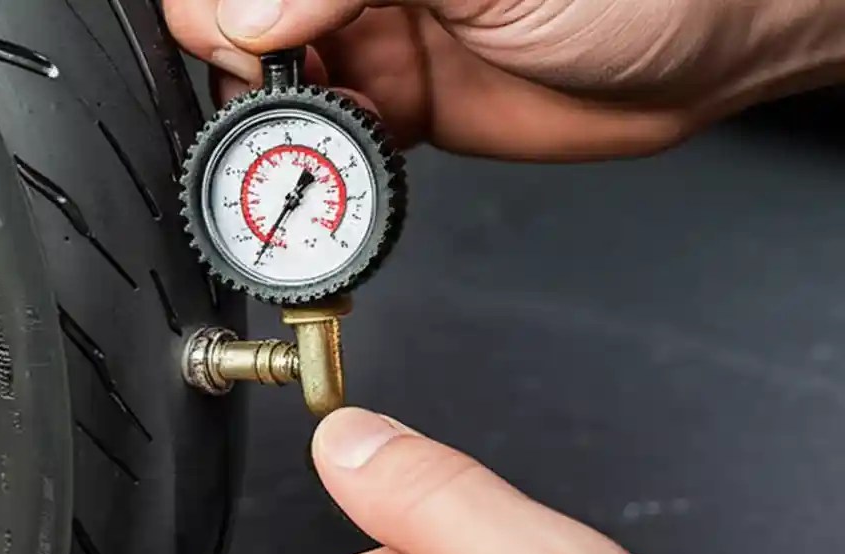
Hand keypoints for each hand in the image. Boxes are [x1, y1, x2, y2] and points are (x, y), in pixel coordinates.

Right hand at [165, 0, 844, 158]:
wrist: (703, 52)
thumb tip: (250, 14)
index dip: (226, 12)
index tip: (249, 47)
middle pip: (245, 26)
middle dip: (241, 70)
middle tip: (277, 104)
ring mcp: (380, 45)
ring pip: (279, 88)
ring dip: (279, 124)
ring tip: (322, 138)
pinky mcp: (405, 107)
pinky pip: (335, 137)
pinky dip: (324, 160)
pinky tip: (347, 163)